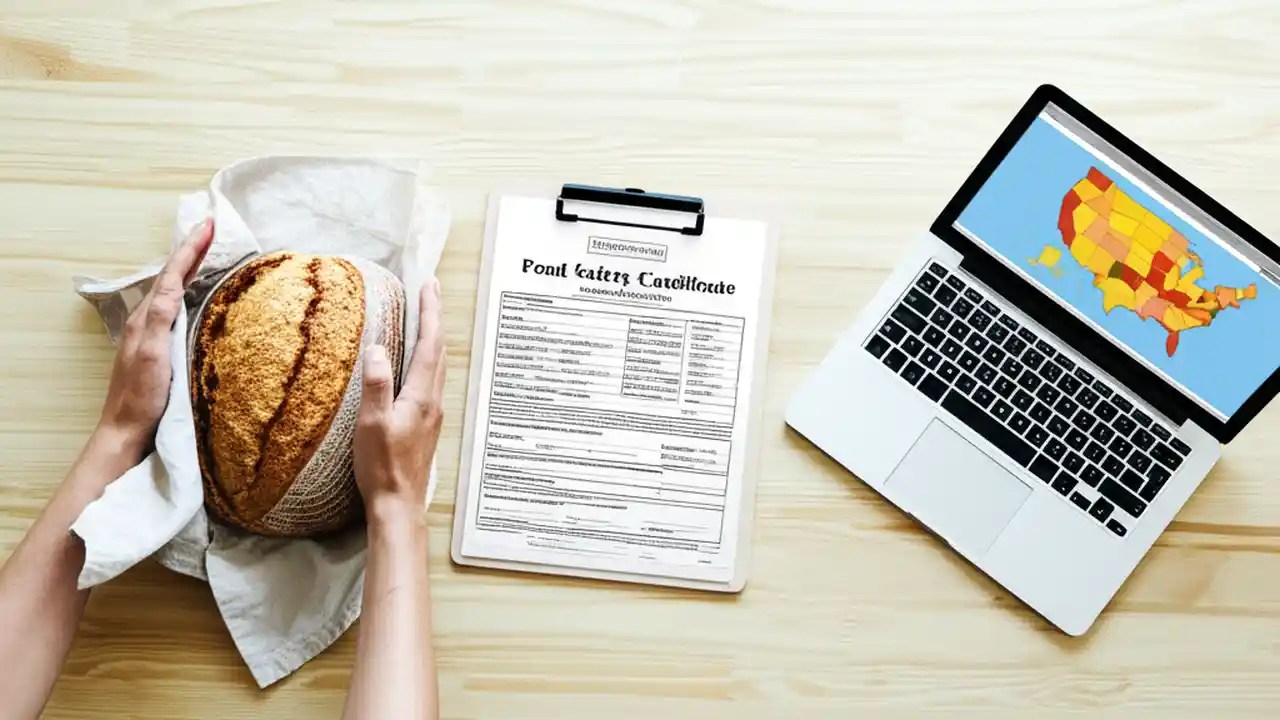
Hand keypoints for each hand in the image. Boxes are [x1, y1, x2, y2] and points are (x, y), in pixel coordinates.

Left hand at [97, 219, 214, 454]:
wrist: (127, 429)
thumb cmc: (142, 396)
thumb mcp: (153, 355)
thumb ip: (160, 318)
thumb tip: (173, 285)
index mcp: (147, 318)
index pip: (172, 274)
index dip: (190, 249)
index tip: (209, 225)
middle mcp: (149, 321)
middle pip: (172, 277)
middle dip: (192, 252)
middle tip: (212, 230)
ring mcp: (154, 334)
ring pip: (175, 291)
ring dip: (192, 269)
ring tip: (209, 253)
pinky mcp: (162, 347)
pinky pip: (178, 308)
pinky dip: (191, 292)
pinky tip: (200, 296)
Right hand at [354, 279, 445, 523]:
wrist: (399, 503)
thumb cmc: (382, 467)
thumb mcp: (372, 425)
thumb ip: (376, 386)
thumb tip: (377, 348)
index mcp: (421, 396)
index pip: (429, 344)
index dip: (429, 312)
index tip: (428, 284)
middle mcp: (432, 400)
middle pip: (438, 350)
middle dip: (435, 317)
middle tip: (429, 289)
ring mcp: (432, 412)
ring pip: (437, 364)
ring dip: (433, 337)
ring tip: (426, 317)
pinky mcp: (426, 423)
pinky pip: (431, 379)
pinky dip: (428, 358)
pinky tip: (418, 362)